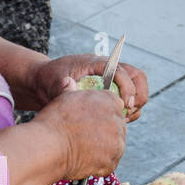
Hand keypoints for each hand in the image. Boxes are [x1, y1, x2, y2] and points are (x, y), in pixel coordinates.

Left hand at [28, 54, 149, 121]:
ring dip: (136, 104)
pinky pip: (129, 99)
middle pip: (137, 76)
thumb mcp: (53, 82)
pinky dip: (130, 110)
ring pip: (137, 88)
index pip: (120, 70)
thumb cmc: (49, 79)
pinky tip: (120, 121)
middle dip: (139, 94)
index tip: (125, 104)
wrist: (45, 81)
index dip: (127, 86)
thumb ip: (61, 86)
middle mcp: (108, 69)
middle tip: (129, 111)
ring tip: (125, 118)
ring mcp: (111, 80)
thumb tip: (67, 87)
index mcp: (96, 63)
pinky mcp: (111, 91)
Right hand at [37, 80, 126, 181]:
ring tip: (82, 151)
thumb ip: (71, 90)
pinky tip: (83, 161)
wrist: (49, 146)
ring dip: (102, 150)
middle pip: (116, 128)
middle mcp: (117, 121)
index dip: (103, 114)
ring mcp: (117, 143)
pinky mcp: (111, 162)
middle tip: (85, 138)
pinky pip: (108, 164)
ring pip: (114, 147)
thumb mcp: (63, 98)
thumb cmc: (54, 121)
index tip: (92, 121)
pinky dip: (98, 165)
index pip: (115, 105)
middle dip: (104, 133)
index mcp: (108, 101)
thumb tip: (69, 81)